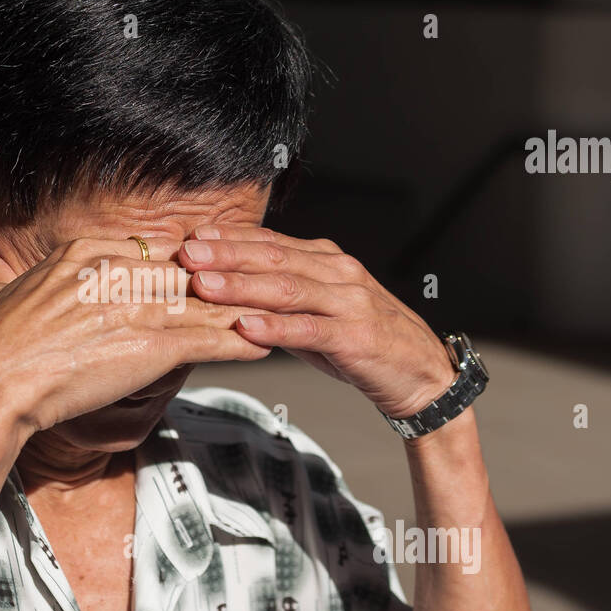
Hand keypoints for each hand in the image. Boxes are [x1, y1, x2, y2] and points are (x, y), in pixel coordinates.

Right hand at [0, 237, 271, 434]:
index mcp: (83, 254)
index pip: (149, 250)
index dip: (179, 264)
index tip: (199, 271)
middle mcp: (118, 271)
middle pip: (187, 271)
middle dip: (220, 282)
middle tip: (250, 289)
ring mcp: (139, 305)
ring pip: (206, 301)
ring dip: (242, 309)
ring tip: (271, 314)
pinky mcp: (153, 344)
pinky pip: (212, 338)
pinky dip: (242, 341)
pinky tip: (266, 345)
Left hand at [177, 225, 452, 419]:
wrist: (423, 374)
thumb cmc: (365, 342)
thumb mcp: (319, 313)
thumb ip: (280, 303)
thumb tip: (230, 296)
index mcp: (327, 261)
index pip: (271, 242)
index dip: (230, 238)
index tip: (191, 236)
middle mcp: (338, 273)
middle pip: (273, 258)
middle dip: (226, 254)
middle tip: (187, 253)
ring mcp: (348, 303)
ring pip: (287, 289)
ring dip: (242, 285)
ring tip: (205, 284)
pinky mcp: (355, 337)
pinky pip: (309, 330)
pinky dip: (275, 328)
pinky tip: (245, 327)